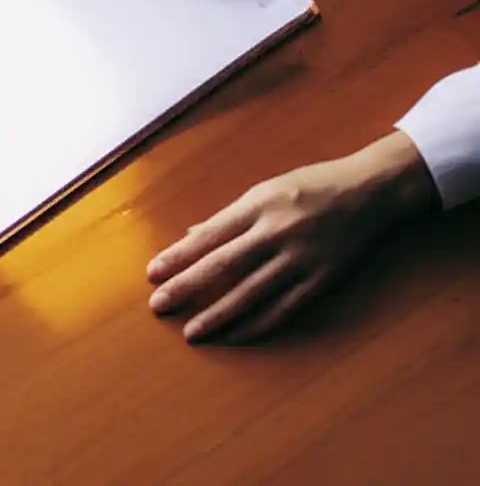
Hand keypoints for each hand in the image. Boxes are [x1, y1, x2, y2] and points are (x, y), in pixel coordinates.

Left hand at [147, 132, 435, 343]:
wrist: (371, 191)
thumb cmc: (310, 187)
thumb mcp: (264, 190)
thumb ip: (228, 217)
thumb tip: (188, 235)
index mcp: (258, 205)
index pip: (209, 235)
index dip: (178, 256)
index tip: (152, 274)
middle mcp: (277, 231)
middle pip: (223, 265)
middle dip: (187, 287)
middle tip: (159, 306)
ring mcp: (301, 257)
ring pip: (252, 293)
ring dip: (218, 315)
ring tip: (192, 332)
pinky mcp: (323, 278)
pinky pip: (285, 307)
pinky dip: (258, 324)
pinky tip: (236, 336)